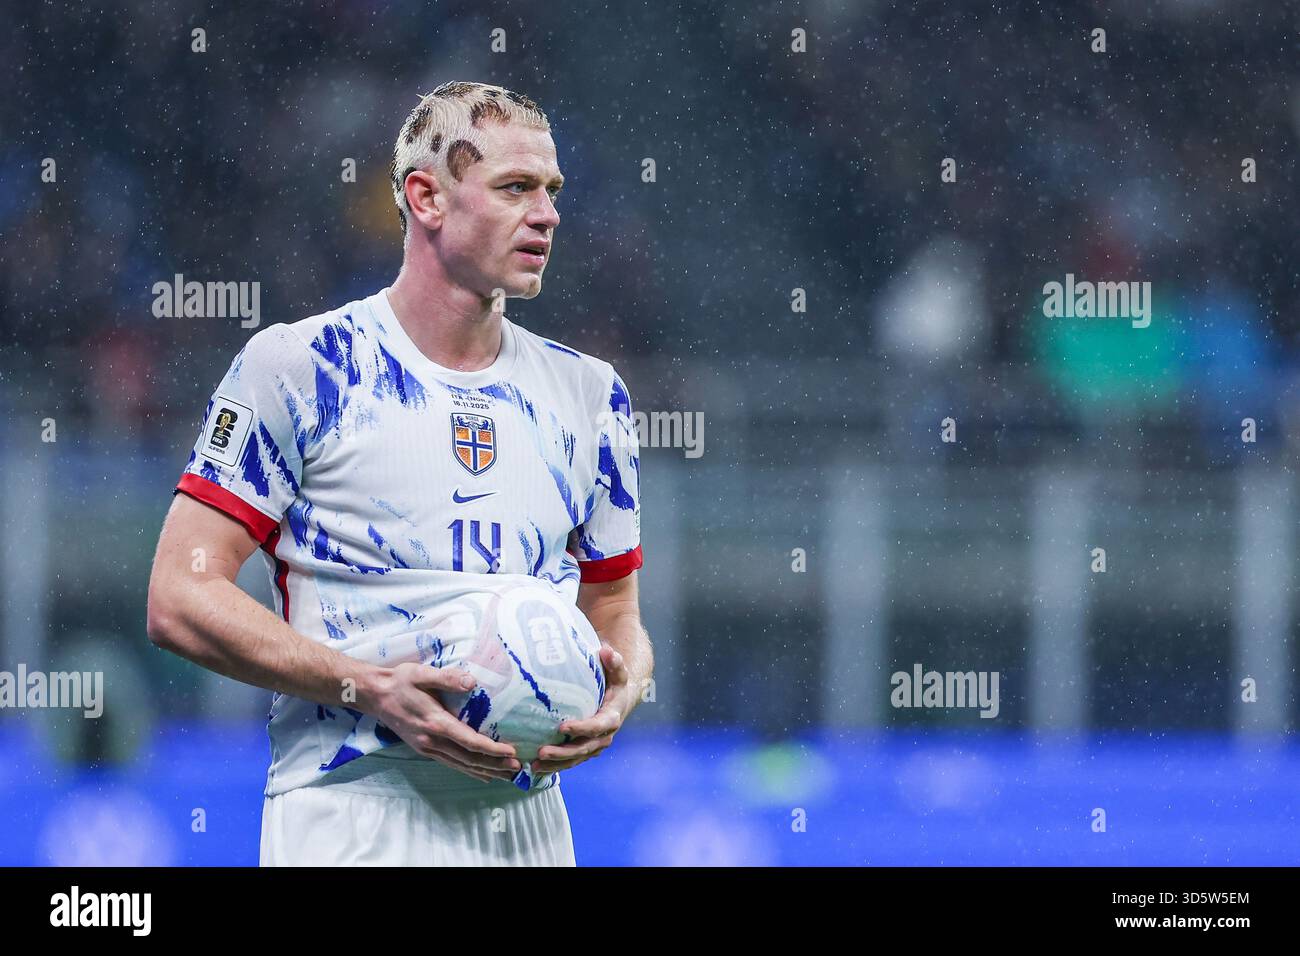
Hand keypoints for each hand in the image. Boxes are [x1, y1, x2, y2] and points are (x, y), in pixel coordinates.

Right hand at [365, 662, 519, 783]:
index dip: (492, 749)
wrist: (374, 695)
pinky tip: (482, 775)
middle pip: (469, 759)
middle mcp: (432, 740)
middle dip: (494, 765)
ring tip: (507, 775)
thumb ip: (448, 678)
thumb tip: (472, 682)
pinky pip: (451, 763)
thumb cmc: (400, 681)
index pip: (469, 742)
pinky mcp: (424, 748)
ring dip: (485, 771)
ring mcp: (427, 747)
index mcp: (435, 722)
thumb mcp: (422, 673)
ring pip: (461, 765)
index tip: (511, 751)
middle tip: (517, 768)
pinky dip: (469, 770)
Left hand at [533, 644, 634, 773]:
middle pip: (582, 749)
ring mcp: (594, 747)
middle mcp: (604, 737)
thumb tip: (606, 650)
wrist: (621, 702)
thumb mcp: (618, 672)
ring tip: (534, 766)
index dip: (581, 728)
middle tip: (541, 752)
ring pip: (575, 759)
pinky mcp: (586, 751)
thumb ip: (614, 662)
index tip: (561, 727)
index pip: (596, 727)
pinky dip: (555, 767)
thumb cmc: (615, 685)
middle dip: (562, 753)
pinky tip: (536, 768)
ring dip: (555, 765)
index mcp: (611, 719)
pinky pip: (571, 762)